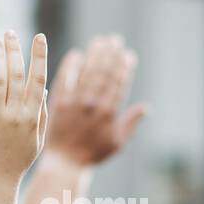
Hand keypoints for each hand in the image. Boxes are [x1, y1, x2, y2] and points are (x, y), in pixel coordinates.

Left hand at [0, 30, 47, 187]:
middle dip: (15, 50)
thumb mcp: (36, 141)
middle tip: (11, 32)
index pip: (39, 80)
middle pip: (17, 75)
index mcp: (32, 118)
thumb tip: (42, 87)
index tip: (40, 37)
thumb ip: (41, 114)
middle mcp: (15, 116)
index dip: (40, 57)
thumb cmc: (16, 163)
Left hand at [44, 35, 144, 168]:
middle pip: (104, 74)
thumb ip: (130, 123)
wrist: (64, 163)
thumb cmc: (93, 154)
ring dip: (94, 55)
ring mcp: (74, 103)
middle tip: (115, 40)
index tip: (128, 54)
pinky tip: (76, 53)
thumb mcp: (117, 142)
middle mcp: (92, 105)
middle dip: (111, 55)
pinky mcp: (58, 102)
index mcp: (109, 114)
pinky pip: (64, 79)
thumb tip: (146, 107)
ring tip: (101, 41)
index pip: (119, 84)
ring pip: (87, 73)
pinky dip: (70, 65)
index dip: (124, 67)